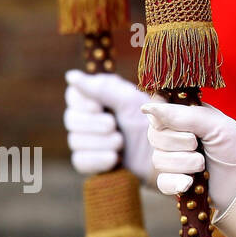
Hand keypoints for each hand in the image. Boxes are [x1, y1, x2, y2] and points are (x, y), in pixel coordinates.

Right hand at [63, 70, 157, 185]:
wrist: (165, 155)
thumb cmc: (151, 123)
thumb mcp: (131, 102)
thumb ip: (102, 88)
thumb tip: (70, 75)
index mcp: (99, 97)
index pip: (73, 95)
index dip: (82, 103)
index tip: (98, 107)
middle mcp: (89, 117)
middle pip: (71, 119)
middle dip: (95, 125)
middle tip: (114, 126)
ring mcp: (87, 140)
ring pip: (75, 141)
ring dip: (102, 143)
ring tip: (121, 143)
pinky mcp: (90, 161)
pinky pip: (80, 161)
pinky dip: (98, 159)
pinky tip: (114, 158)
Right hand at [143, 100, 235, 236]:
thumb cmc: (235, 147)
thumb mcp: (214, 125)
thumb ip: (182, 115)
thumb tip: (147, 108)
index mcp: (185, 116)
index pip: (157, 107)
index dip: (160, 115)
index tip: (176, 123)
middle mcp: (176, 135)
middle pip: (154, 135)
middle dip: (178, 143)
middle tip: (199, 145)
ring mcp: (174, 159)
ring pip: (158, 160)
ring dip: (183, 163)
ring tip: (203, 164)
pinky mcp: (175, 181)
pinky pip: (162, 181)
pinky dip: (176, 182)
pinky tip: (189, 182)